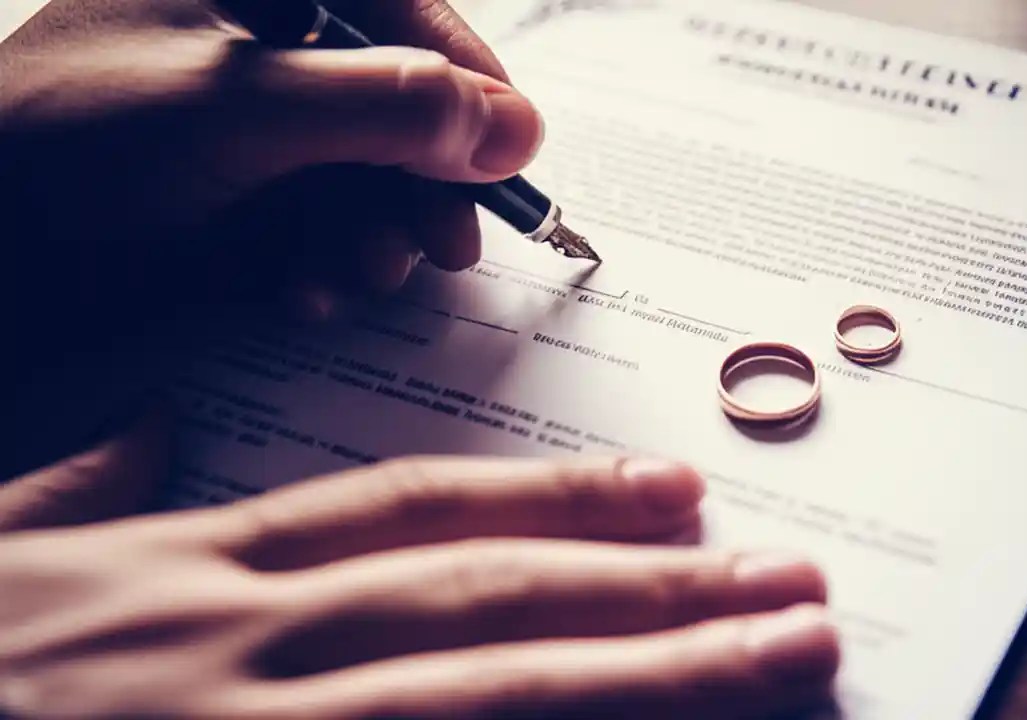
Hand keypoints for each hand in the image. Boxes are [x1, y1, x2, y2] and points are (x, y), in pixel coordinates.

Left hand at [0, 0, 540, 335]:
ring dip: (377, 235)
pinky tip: (308, 291)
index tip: (508, 155)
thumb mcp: (235, 111)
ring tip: (360, 277)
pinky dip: (329, 261)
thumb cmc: (69, 142)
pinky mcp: (242, 185)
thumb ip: (383, 108)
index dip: (468, 79)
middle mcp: (265, 38)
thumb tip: (515, 127)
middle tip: (447, 246)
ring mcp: (254, 116)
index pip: (404, 8)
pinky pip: (323, 217)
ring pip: (368, 170)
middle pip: (400, 99)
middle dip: (423, 182)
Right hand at [0, 412, 839, 717]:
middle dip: (654, 588)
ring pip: (491, 703)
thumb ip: (86, 491)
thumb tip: (150, 433)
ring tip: (781, 659)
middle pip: (491, 602)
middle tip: (790, 581)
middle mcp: (242, 647)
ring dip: (651, 682)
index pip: (413, 514)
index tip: (676, 490)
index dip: (554, 497)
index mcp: (192, 574)